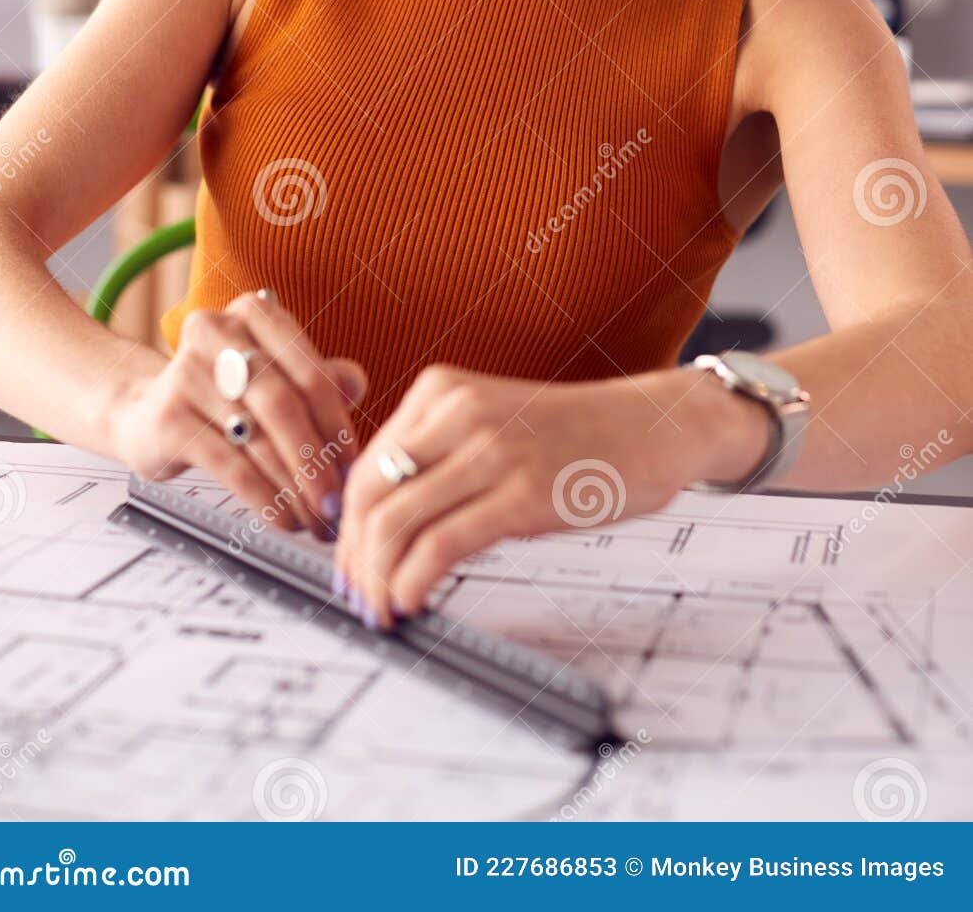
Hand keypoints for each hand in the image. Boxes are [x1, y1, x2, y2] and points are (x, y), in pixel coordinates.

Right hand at [108, 289, 367, 538]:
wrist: (146, 414)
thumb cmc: (224, 395)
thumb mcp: (275, 379)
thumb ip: (319, 380)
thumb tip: (356, 386)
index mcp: (255, 313)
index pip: (310, 372)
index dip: (337, 425)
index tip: (353, 466)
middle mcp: (218, 332)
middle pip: (284, 404)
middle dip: (316, 461)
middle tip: (336, 503)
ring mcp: (187, 372)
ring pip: (258, 438)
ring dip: (294, 488)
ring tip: (315, 520)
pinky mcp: (169, 416)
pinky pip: (229, 465)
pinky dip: (263, 498)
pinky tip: (282, 520)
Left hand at [332, 362, 700, 628]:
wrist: (654, 426)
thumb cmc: (577, 433)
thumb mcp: (493, 422)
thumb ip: (440, 455)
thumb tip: (383, 522)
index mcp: (441, 391)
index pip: (365, 465)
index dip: (345, 526)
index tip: (346, 564)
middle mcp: (458, 412)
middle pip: (369, 496)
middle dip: (352, 558)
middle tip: (357, 596)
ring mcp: (490, 451)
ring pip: (396, 522)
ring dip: (378, 578)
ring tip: (383, 608)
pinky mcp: (521, 494)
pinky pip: (441, 545)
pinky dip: (412, 582)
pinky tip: (412, 601)